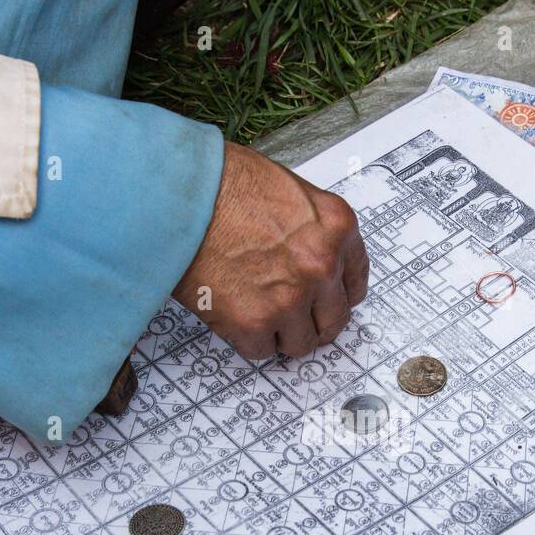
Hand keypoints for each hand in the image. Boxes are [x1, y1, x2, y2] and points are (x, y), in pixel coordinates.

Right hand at [173, 141, 369, 359]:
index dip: (336, 295)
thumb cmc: (223, 184)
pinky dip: (247, 338)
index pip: (355, 282)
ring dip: (282, 334)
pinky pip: (261, 350)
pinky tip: (233, 313)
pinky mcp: (254, 322)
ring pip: (301, 342)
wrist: (179, 193)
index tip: (325, 301)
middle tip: (292, 317)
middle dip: (313, 321)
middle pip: (333, 319)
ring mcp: (290, 297)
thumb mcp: (289, 192)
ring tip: (258, 313)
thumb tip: (313, 257)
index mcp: (337, 228)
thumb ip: (311, 229)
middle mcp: (321, 265)